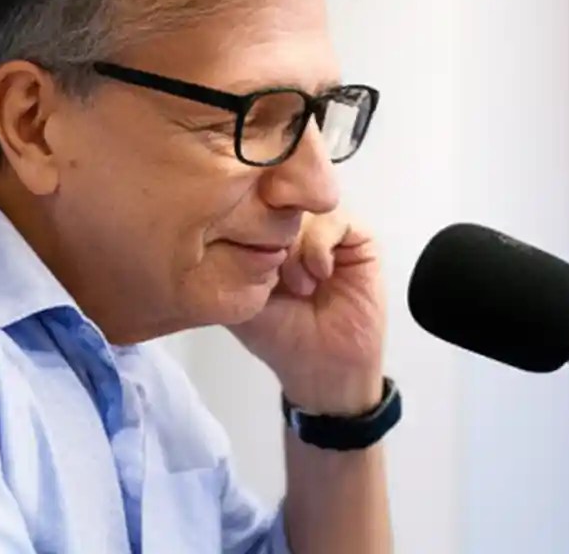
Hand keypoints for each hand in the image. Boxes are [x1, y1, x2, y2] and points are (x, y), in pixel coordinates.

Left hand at [228, 210, 386, 414]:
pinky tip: (319, 274)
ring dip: (296, 245)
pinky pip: (336, 219)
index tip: (240, 252)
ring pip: (304, 207)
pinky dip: (321, 246)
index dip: (242, 221)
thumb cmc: (281, 338)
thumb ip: (224, 260)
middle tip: (272, 275)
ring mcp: (326, 230)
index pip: (249, 202)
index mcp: (264, 235)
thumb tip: (210, 224)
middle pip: (276, 199)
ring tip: (298, 284)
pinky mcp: (358, 239)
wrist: (324, 369)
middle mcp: (295, 227)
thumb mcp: (236, 297)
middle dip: (270, 236)